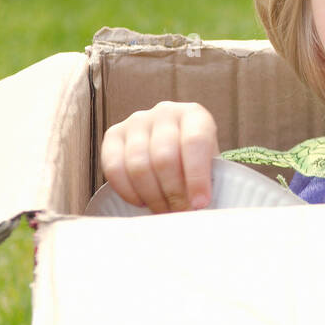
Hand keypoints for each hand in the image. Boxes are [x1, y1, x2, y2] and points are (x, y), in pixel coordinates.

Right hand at [100, 101, 218, 212]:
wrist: (174, 152)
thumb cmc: (196, 164)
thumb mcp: (211, 167)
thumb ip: (208, 181)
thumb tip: (198, 208)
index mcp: (195, 115)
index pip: (195, 142)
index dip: (197, 176)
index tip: (200, 203)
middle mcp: (165, 112)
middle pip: (164, 158)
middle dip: (173, 193)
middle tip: (180, 213)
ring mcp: (136, 121)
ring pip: (138, 165)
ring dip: (152, 196)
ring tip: (164, 211)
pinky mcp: (113, 135)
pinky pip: (114, 168)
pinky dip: (128, 192)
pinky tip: (142, 202)